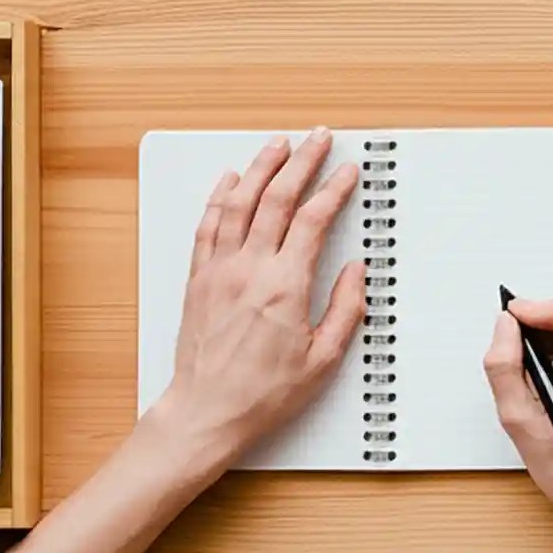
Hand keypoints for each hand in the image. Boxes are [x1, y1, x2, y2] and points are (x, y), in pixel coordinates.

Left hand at [152, 127, 365, 466]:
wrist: (206, 412)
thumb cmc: (260, 394)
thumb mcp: (321, 360)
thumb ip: (345, 310)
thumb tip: (355, 273)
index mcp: (285, 287)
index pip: (314, 220)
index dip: (333, 189)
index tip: (346, 172)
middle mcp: (249, 270)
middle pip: (277, 198)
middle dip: (301, 162)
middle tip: (317, 140)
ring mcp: (219, 270)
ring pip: (239, 201)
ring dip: (260, 167)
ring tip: (277, 145)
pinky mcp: (198, 279)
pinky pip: (209, 224)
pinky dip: (221, 196)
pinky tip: (230, 180)